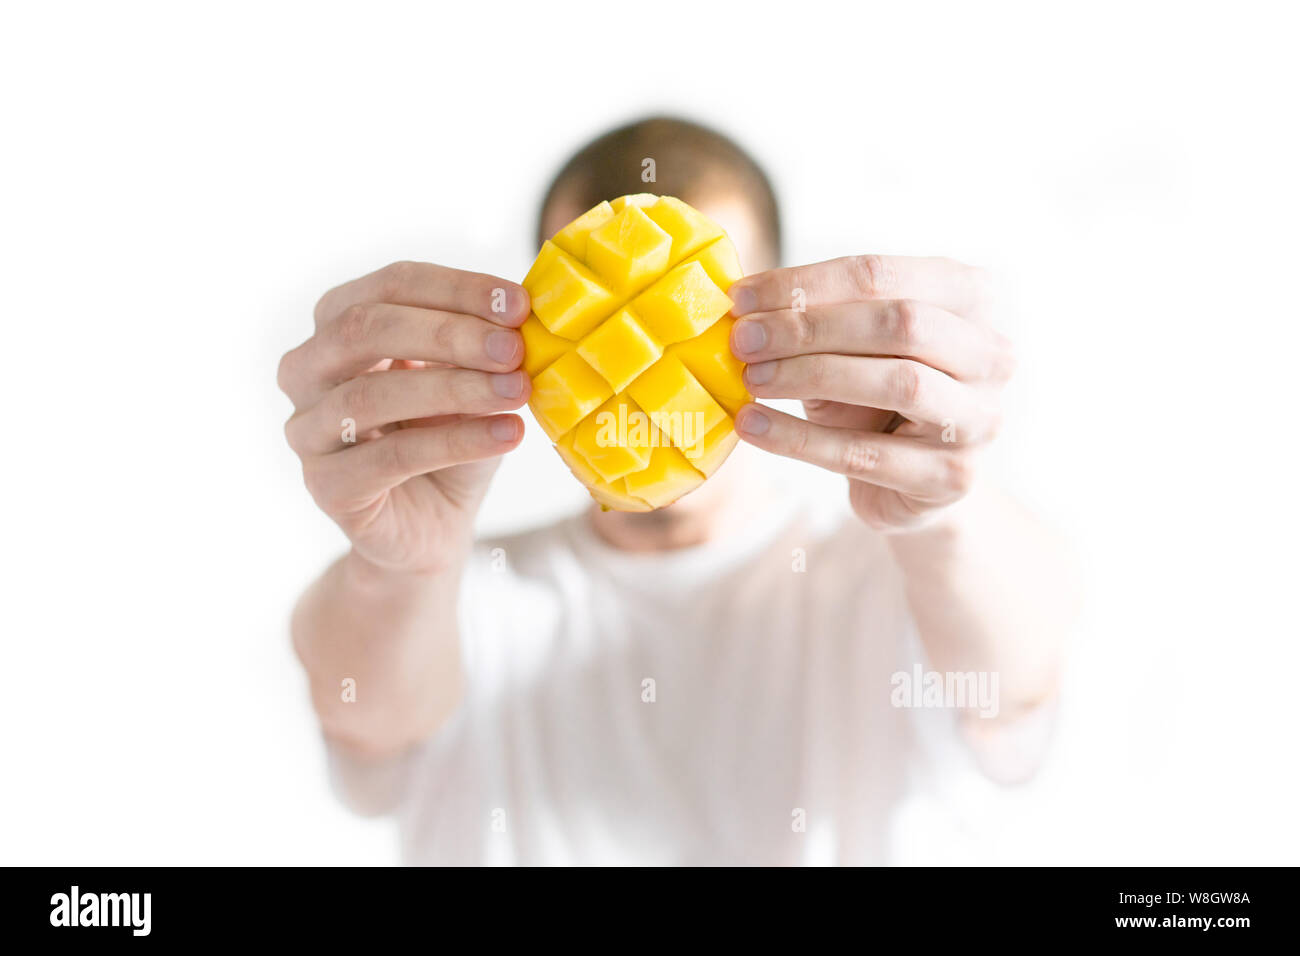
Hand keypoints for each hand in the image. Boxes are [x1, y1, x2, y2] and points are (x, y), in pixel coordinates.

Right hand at [278, 261, 530, 571]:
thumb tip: (522, 313)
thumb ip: (484, 345)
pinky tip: (507, 434)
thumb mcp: (472, 381)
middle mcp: (307, 369)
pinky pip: (391, 457)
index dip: (456, 288)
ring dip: (456, 388)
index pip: (392, 284)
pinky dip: (456, 442)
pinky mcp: (326, 486)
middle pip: (366, 328)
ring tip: (519, 391)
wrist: (433, 527)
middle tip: (514, 348)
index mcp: (339, 324)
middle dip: (449, 334)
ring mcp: (306, 429)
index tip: (519, 303)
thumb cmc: (449, 439)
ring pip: (371, 395)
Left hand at [727, 255, 1013, 531]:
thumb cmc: (873, 393)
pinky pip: (865, 453)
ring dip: (809, 376)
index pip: (881, 273)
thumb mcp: (851, 344)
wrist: (906, 481)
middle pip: (899, 322)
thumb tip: (741, 298)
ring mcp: (981, 418)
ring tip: (749, 379)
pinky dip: (799, 438)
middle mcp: (992, 353)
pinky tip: (752, 426)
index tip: (741, 299)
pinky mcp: (951, 477)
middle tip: (742, 341)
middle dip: (808, 328)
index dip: (805, 283)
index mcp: (972, 297)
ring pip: (897, 382)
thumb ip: (816, 314)